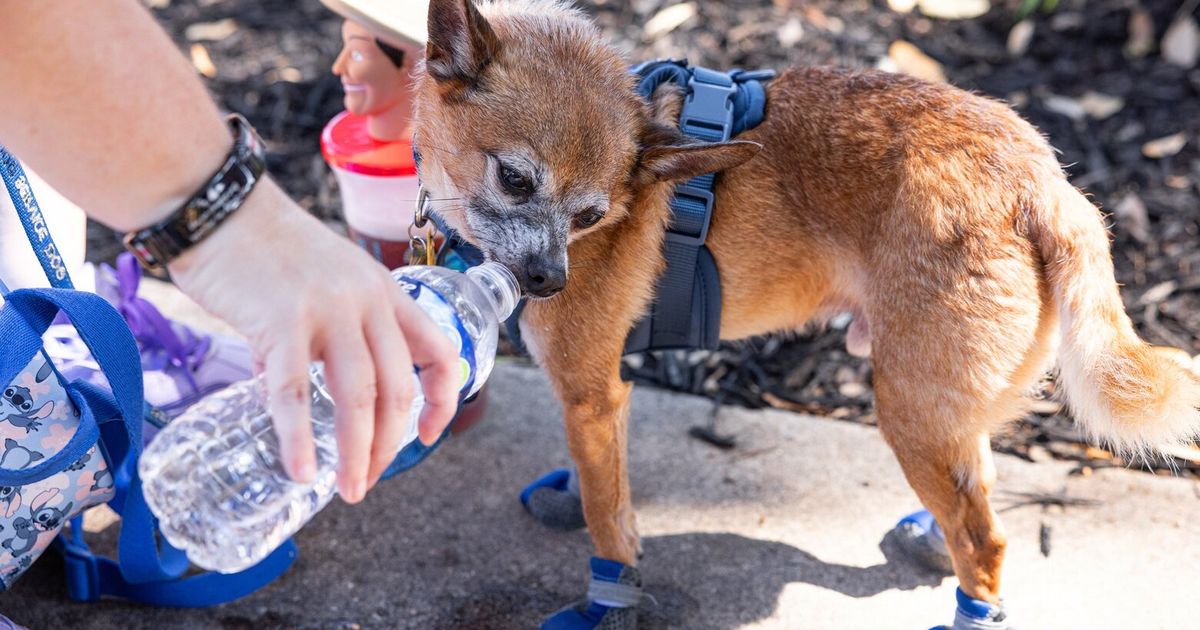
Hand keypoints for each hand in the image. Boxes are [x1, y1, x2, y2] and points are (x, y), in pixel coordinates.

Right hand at [168, 178, 459, 502]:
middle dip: (388, 443)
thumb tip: (301, 390)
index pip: (437, 350)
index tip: (430, 434)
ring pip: (358, 396)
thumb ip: (328, 330)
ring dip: (356, 451)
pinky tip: (302, 471)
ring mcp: (327, 311)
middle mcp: (366, 301)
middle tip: (368, 480)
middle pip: (397, 387)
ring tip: (348, 489)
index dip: (442, 399)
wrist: (217, 205)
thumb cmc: (262, 246)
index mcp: (384, 291)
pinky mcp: (281, 322)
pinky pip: (295, 393)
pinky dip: (299, 438)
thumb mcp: (324, 279)